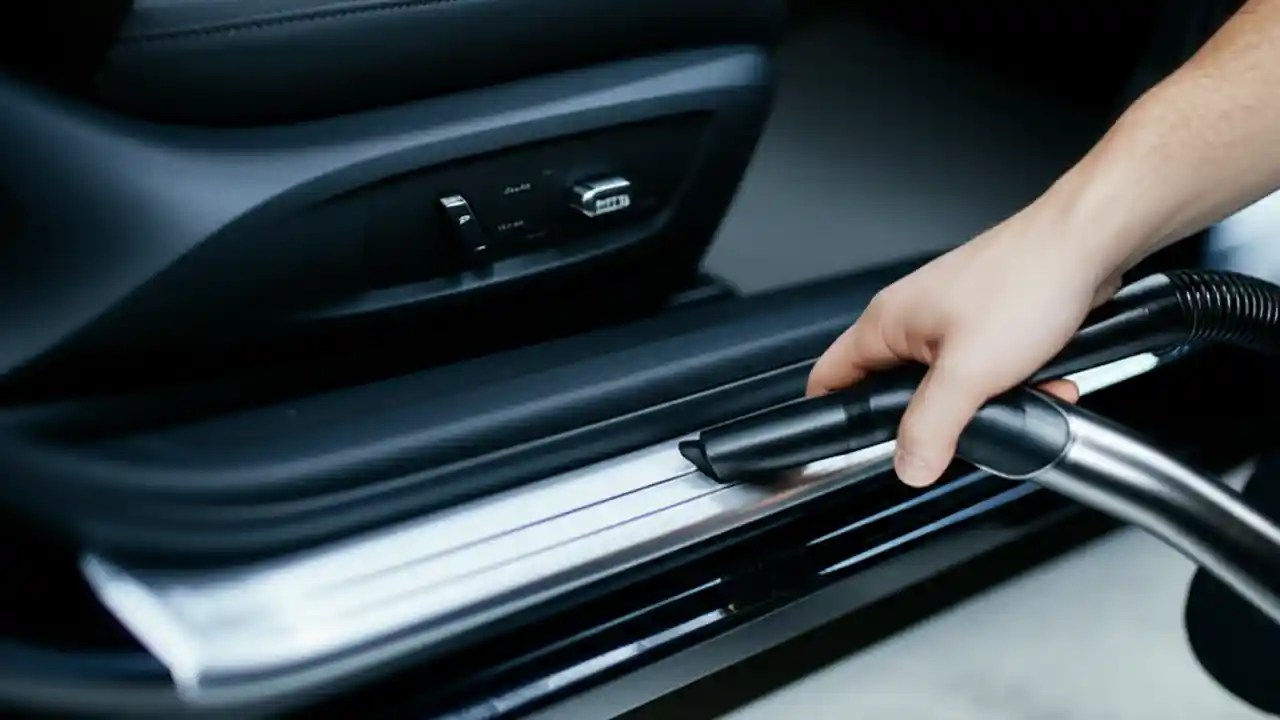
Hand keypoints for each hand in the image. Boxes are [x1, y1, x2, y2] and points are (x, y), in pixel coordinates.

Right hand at [807, 206, 1122, 487]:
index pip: (829, 379)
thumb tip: (909, 467)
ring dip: (986, 403)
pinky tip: (1044, 382)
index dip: (835, 418)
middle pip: (895, 392)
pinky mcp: (989, 322)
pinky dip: (1015, 384)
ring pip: (949, 386)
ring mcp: (950, 319)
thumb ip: (931, 427)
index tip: (856, 451)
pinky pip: (987, 371)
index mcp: (886, 323)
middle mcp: (911, 319)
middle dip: (936, 421)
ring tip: (1018, 398)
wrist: (1089, 243)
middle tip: (960, 431)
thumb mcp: (969, 372)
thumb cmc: (1027, 280)